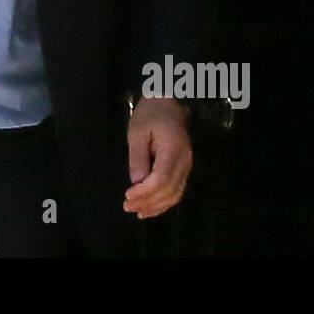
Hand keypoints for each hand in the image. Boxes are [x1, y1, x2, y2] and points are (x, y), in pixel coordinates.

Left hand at [123, 96, 192, 218]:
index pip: (161, 179)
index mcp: (173, 149)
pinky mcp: (184, 168)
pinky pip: (177, 190)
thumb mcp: (137, 132)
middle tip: (127, 206)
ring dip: (156, 206)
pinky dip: (164, 202)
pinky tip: (151, 208)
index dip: (145, 192)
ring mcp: (186, 165)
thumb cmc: (150, 114)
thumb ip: (137, 157)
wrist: (167, 102)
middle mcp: (184, 161)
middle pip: (169, 190)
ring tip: (137, 211)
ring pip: (175, 194)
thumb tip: (136, 182)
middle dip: (148, 201)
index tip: (127, 195)